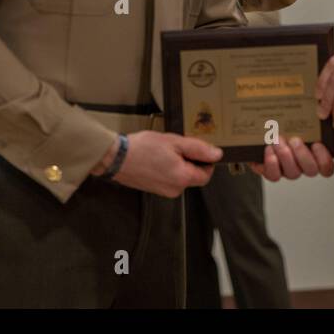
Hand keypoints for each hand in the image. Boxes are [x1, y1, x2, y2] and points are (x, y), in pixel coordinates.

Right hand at [103, 131, 221, 197]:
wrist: (116, 158)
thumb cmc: (143, 148)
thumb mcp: (175, 142)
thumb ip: (198, 149)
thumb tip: (217, 155)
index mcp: (183, 178)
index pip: (206, 175)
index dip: (206, 161)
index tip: (198, 149)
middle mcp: (175, 189)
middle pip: (193, 176)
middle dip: (189, 161)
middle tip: (177, 146)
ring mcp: (163, 191)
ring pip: (180, 177)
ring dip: (178, 164)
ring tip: (163, 151)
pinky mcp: (154, 189)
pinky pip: (168, 179)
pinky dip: (167, 169)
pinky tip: (156, 158)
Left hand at [248, 131, 333, 181]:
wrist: (268, 129)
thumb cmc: (291, 127)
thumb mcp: (310, 123)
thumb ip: (324, 128)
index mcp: (316, 157)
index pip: (327, 168)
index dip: (324, 159)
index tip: (317, 145)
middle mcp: (303, 167)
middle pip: (310, 170)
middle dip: (302, 155)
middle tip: (295, 140)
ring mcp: (288, 170)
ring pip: (292, 173)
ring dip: (285, 156)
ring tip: (278, 140)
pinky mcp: (272, 171)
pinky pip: (273, 175)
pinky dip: (271, 163)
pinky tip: (269, 149)